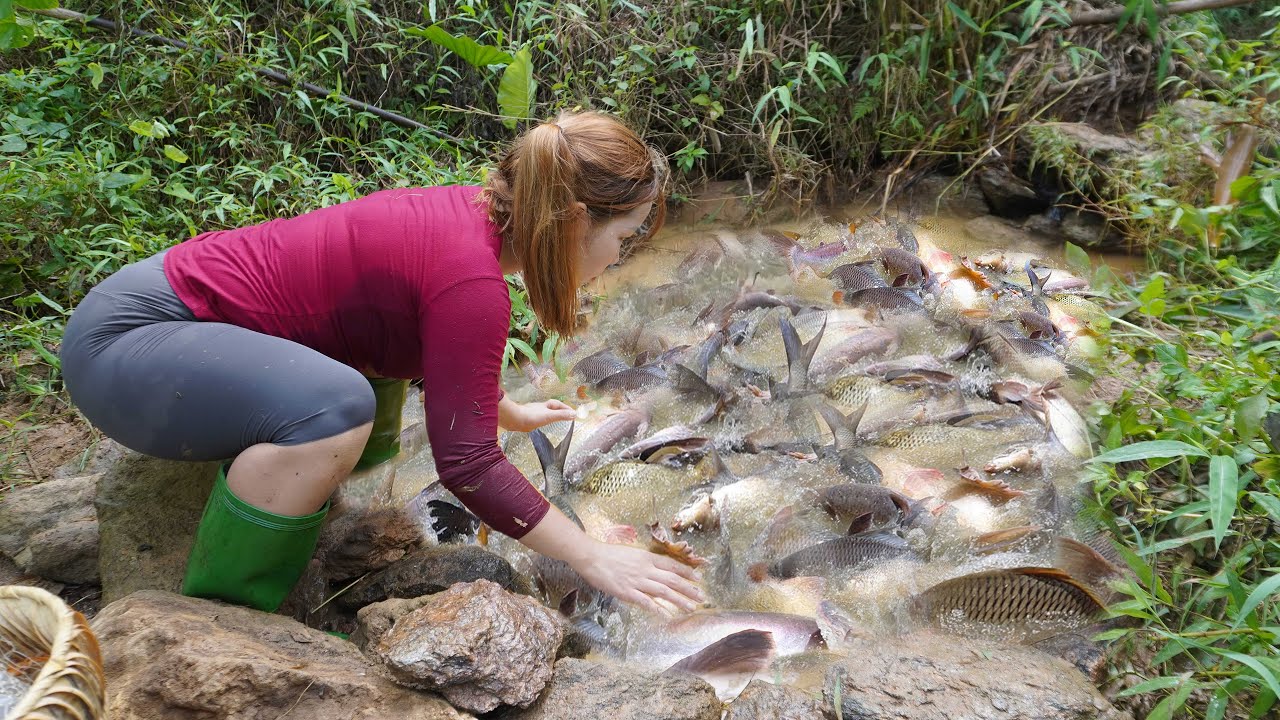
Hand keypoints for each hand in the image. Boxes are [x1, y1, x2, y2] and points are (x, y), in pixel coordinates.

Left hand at [501, 398, 576, 432]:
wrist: (514, 419)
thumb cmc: (532, 417)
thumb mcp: (549, 416)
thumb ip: (561, 415)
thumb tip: (575, 414)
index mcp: (546, 405)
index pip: (559, 404)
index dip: (566, 408)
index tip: (573, 412)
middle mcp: (541, 407)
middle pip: (552, 407)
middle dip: (559, 410)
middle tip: (566, 415)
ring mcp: (534, 412)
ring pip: (545, 412)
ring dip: (552, 414)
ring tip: (556, 419)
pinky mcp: (528, 418)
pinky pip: (539, 418)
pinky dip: (544, 419)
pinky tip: (542, 424)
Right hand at [572, 539, 705, 614]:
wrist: (591, 557)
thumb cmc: (610, 554)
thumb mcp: (632, 553)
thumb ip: (645, 562)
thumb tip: (657, 569)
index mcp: (647, 558)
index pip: (672, 565)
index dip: (687, 572)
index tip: (698, 578)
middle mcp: (645, 569)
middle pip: (672, 579)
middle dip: (689, 589)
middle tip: (702, 596)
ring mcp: (637, 581)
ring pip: (663, 591)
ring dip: (679, 600)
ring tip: (691, 607)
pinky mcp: (627, 592)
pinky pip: (646, 602)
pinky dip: (658, 609)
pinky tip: (668, 616)